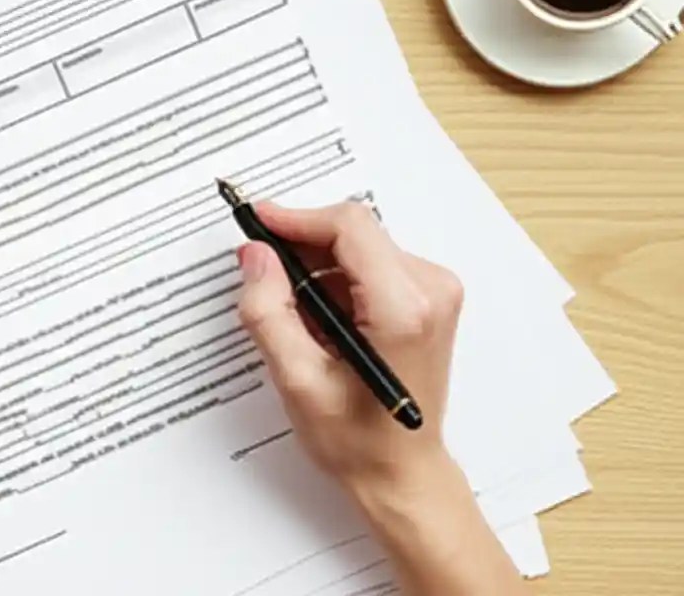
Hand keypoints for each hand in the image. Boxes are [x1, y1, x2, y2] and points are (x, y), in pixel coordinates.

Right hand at [236, 202, 526, 595]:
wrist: (401, 472)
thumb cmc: (359, 440)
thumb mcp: (297, 379)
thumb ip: (270, 311)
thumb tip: (256, 257)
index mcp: (404, 309)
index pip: (349, 228)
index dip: (296, 219)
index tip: (257, 223)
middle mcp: (430, 292)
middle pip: (354, 233)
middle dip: (301, 247)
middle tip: (261, 272)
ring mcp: (434, 293)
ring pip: (359, 247)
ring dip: (317, 269)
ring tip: (294, 317)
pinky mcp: (427, 299)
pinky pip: (371, 265)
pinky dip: (335, 281)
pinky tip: (319, 321)